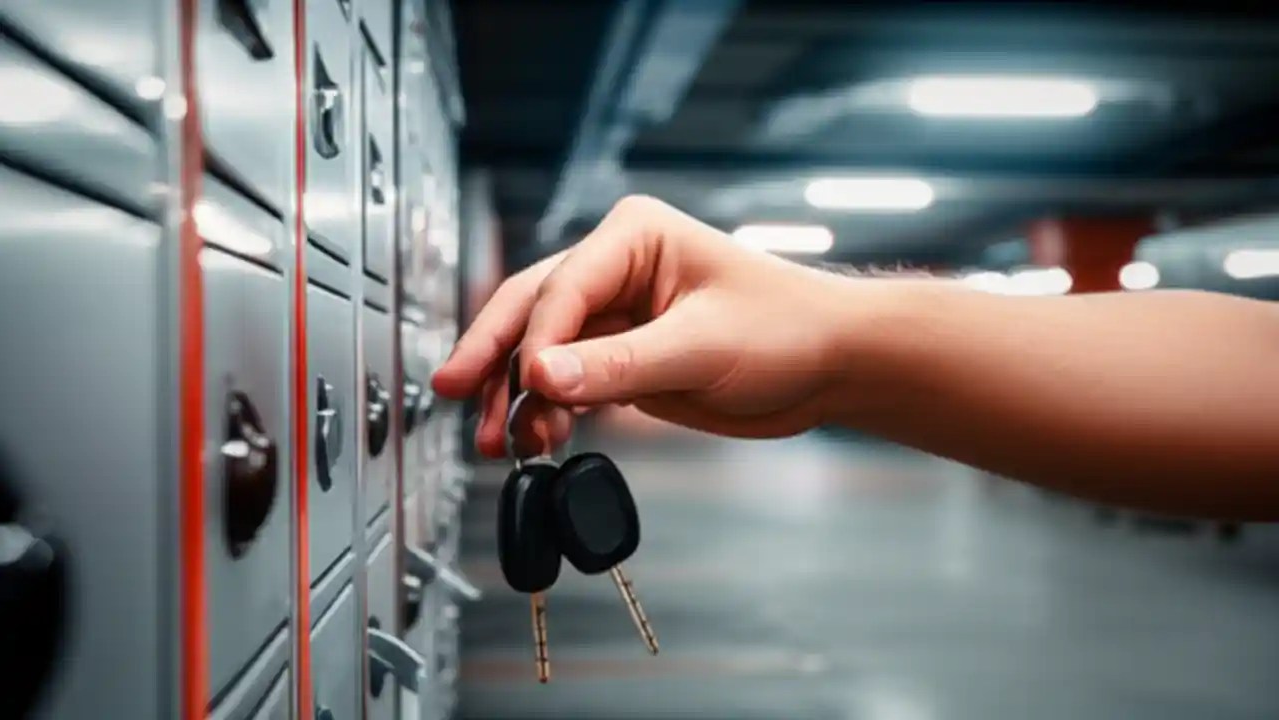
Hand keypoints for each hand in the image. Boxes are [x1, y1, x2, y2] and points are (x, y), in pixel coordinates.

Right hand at [431, 196, 852, 456]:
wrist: (831, 364)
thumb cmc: (788, 328)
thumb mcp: (701, 346)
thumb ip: (617, 364)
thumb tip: (540, 375)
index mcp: (633, 237)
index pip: (561, 288)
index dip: (534, 341)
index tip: (523, 387)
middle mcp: (616, 270)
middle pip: (533, 311)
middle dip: (497, 358)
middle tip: (454, 394)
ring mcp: (618, 316)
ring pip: (545, 351)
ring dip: (519, 393)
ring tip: (500, 440)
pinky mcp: (625, 357)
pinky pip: (571, 380)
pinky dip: (551, 409)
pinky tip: (538, 436)